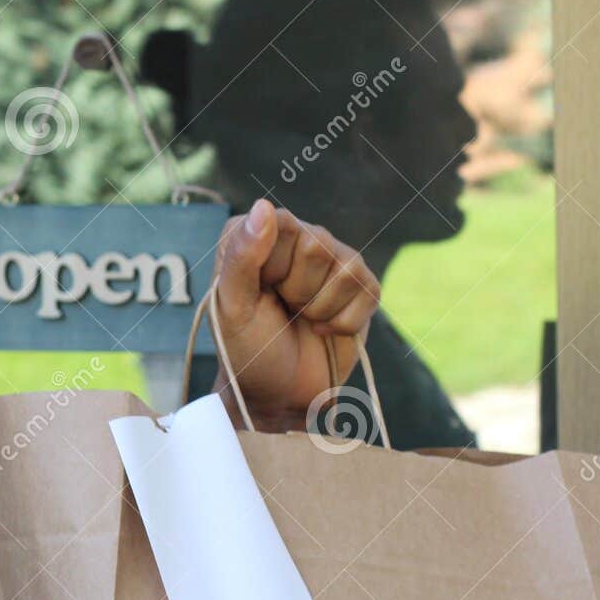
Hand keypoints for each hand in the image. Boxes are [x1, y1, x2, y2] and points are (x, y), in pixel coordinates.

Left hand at [208, 198, 379, 430]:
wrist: (278, 394)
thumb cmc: (246, 347)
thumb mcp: (231, 306)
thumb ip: (241, 256)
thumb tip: (264, 206)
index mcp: (255, 233)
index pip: (282, 223)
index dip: (271, 267)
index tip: (258, 292)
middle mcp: (296, 236)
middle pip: (317, 245)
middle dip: (297, 290)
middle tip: (281, 308)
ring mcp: (333, 259)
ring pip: (346, 268)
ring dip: (319, 308)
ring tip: (300, 319)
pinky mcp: (363, 287)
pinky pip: (368, 292)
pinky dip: (343, 323)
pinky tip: (323, 329)